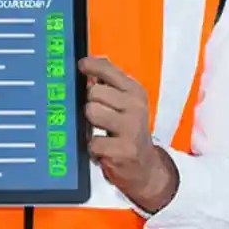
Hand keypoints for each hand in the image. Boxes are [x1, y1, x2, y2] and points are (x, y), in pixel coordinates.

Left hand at [80, 56, 178, 213]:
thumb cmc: (130, 131)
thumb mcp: (126, 104)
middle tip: (100, 116)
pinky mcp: (123, 150)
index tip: (81, 65)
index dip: (91, 66)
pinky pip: (92, 141)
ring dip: (90, 125)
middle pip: (94, 91)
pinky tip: (104, 149)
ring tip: (102, 132)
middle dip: (91, 103)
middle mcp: (135, 107)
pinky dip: (93, 148)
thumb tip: (91, 61)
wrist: (146, 168)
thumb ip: (110, 84)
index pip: (108, 70)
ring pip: (91, 111)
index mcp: (135, 92)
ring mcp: (131, 128)